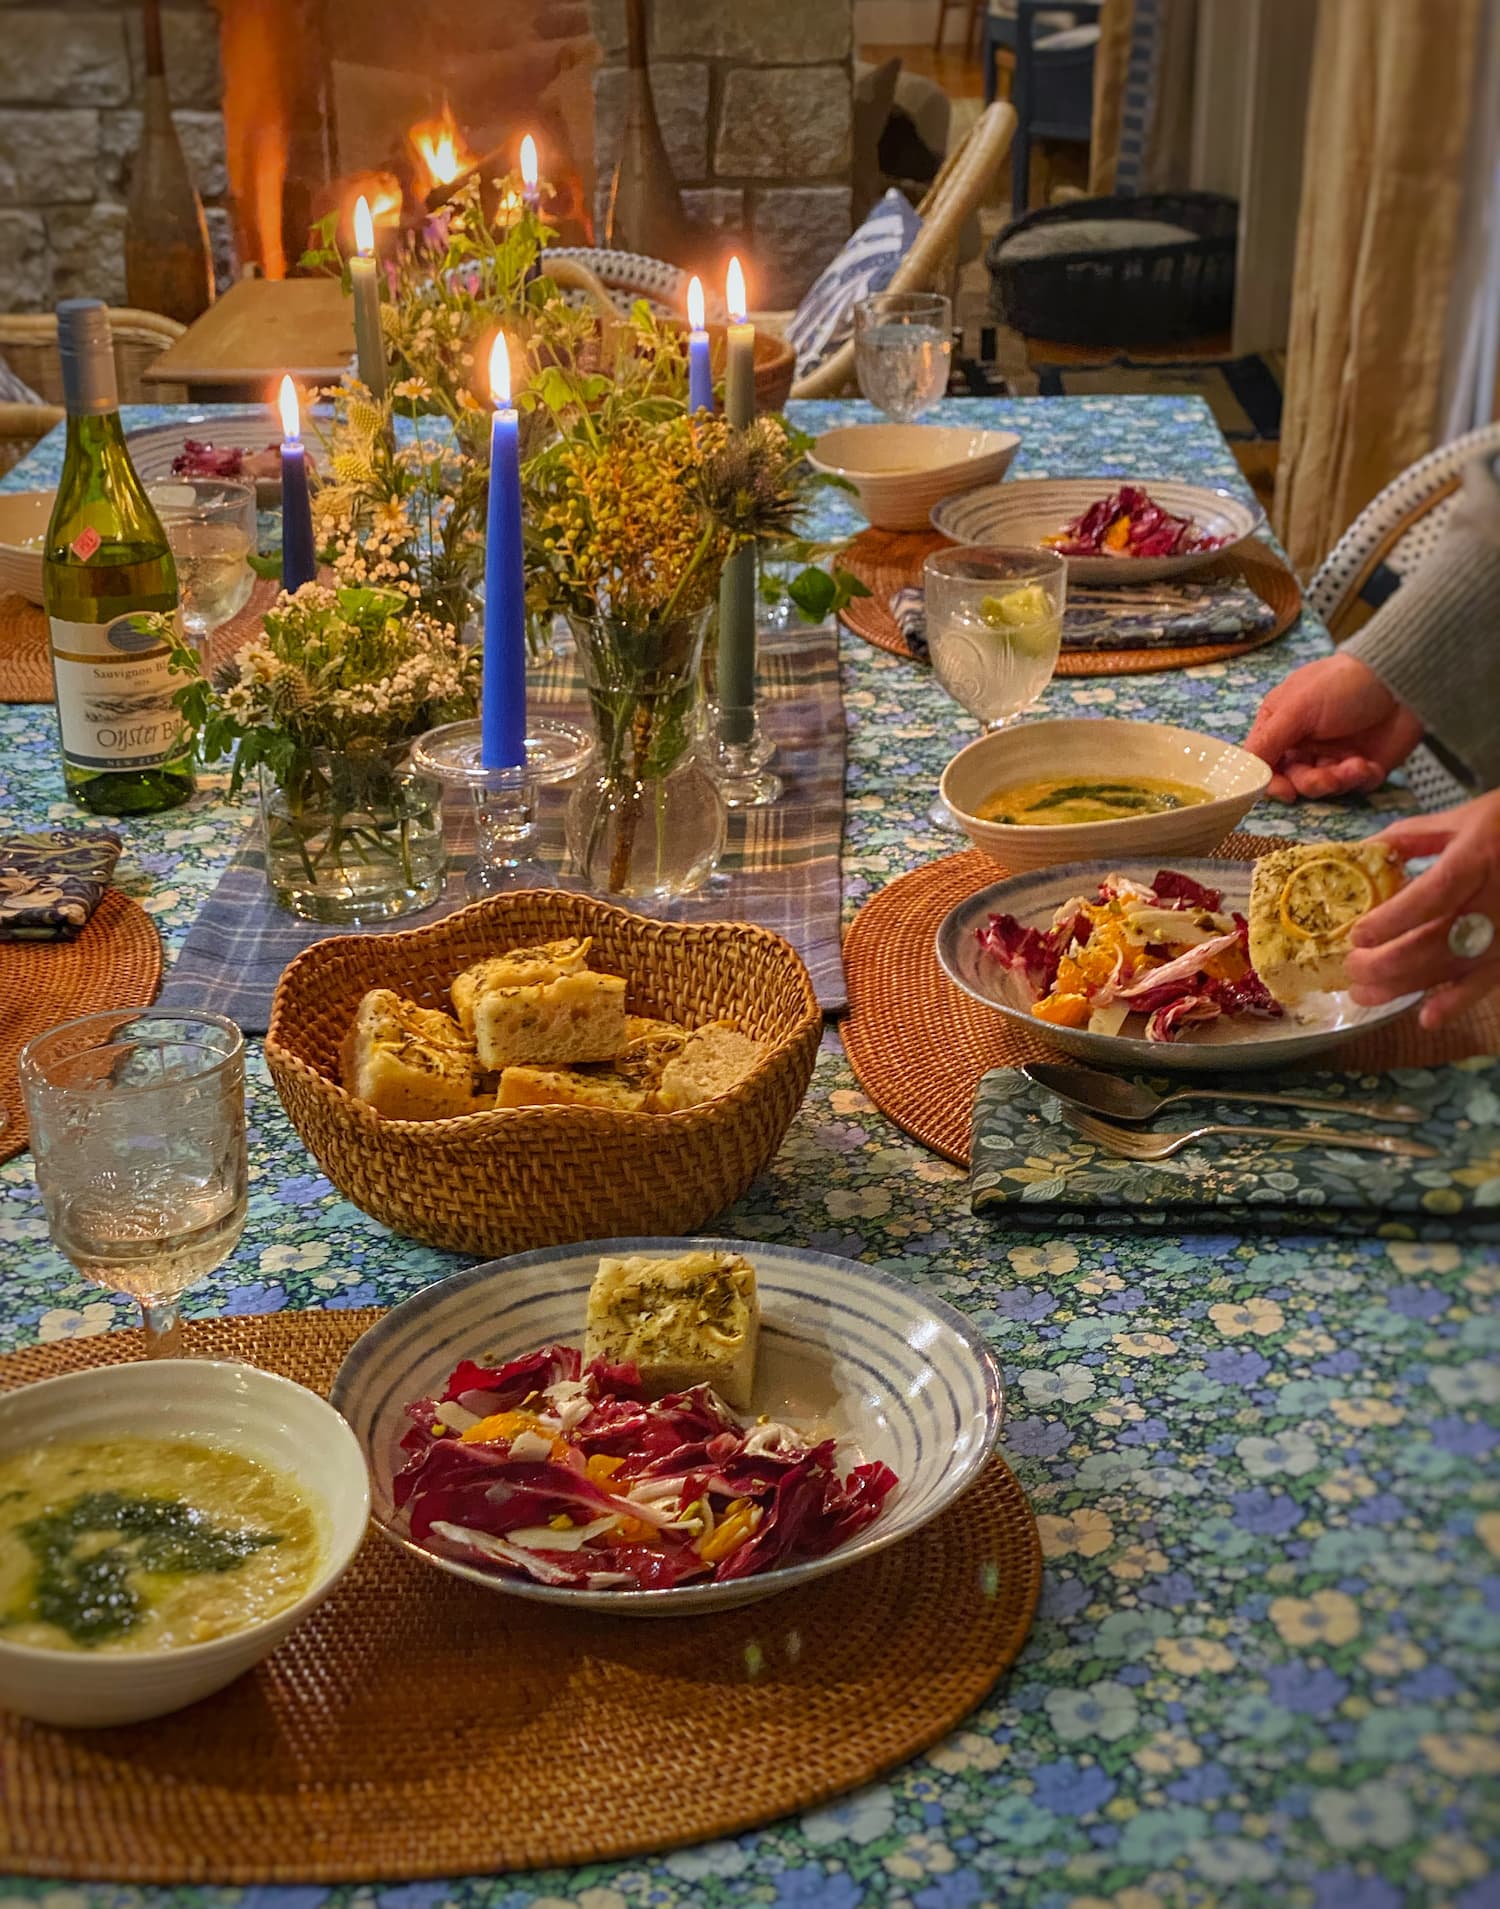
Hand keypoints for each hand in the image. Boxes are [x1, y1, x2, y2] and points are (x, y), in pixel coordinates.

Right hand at [1245, 652, 1423, 800]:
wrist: (1402, 680)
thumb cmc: (1343, 685)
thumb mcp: (1296, 707)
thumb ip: (1268, 740)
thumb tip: (1245, 770)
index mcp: (1281, 724)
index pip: (1264, 762)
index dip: (1271, 781)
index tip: (1284, 791)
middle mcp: (1303, 743)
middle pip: (1293, 780)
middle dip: (1311, 783)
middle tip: (1328, 777)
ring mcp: (1333, 755)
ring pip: (1323, 787)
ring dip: (1337, 781)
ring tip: (1355, 765)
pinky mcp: (1361, 766)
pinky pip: (1353, 788)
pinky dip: (1360, 779)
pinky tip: (1368, 764)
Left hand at [1346, 792, 1499, 1028]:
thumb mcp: (1461, 819)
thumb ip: (1409, 837)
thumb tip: (1360, 852)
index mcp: (1477, 859)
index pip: (1434, 895)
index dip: (1395, 919)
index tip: (1358, 934)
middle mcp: (1495, 900)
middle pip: (1437, 941)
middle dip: (1386, 962)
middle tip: (1351, 968)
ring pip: (1453, 968)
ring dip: (1405, 986)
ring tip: (1365, 994)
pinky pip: (1485, 982)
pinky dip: (1457, 1003)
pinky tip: (1427, 1018)